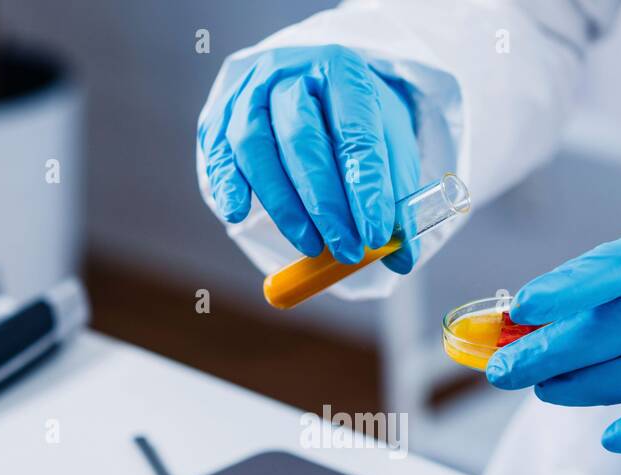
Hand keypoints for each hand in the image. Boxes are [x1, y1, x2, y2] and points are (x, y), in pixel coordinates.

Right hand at [198, 45, 421, 272]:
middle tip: (348, 250)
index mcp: (342, 70)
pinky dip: (227, 186)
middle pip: (303, 140)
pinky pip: (219, 155)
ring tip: (311, 246)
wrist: (309, 86)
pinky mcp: (219, 119)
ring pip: (257, 149)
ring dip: (284, 206)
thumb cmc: (354, 123)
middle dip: (327, 205)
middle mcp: (290, 74)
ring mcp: (248, 94)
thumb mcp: (388, 147)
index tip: (377, 234)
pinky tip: (238, 214)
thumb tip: (401, 258)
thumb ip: (397, 198)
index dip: (366, 187)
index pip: (355, 130)